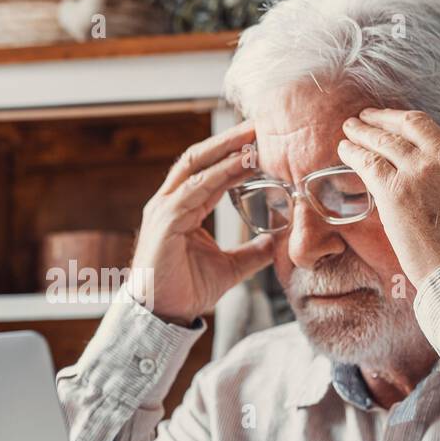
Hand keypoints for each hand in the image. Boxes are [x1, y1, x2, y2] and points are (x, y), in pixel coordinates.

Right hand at [128, 121, 273, 325]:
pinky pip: (195, 189)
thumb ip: (251, 252)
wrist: (163, 316)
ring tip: (254, 137)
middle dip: (229, 139)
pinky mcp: (165, 221)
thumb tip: (276, 243)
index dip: (233, 153)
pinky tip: (243, 164)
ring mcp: (164, 209)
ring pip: (197, 166)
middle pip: (199, 157)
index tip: (261, 140)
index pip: (207, 169)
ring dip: (227, 149)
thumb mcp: (229, 268)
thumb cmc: (185, 290)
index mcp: (181, 208)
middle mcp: (169, 202)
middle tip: (259, 124)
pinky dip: (220, 174)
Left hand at [337, 108, 439, 286]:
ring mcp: (421, 171)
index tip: (396, 126)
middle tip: (367, 116)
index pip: (435, 133)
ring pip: (385, 140)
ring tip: (350, 128)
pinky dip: (353, 153)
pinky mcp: (396, 190)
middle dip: (384, 118)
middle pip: (409, 125)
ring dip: (363, 131)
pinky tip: (344, 149)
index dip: (410, 127)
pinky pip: (368, 162)